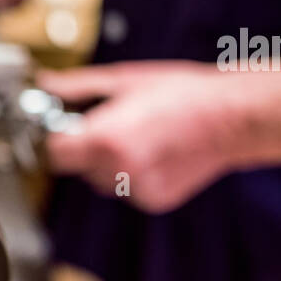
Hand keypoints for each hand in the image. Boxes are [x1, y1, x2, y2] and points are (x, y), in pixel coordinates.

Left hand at [40, 62, 244, 212]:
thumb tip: (47, 84)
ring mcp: (138, 189)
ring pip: (101, 180)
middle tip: (114, 123)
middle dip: (86, 148)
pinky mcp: (155, 200)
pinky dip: (132, 173)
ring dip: (108, 162)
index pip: (55, 152)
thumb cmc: (183, 93)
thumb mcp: (124, 80)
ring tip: (140, 135)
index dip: (60, 136)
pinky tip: (155, 151)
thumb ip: (78, 87)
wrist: (232, 117)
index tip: (69, 125)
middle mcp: (119, 170)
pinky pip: (127, 188)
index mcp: (106, 139)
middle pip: (77, 168)